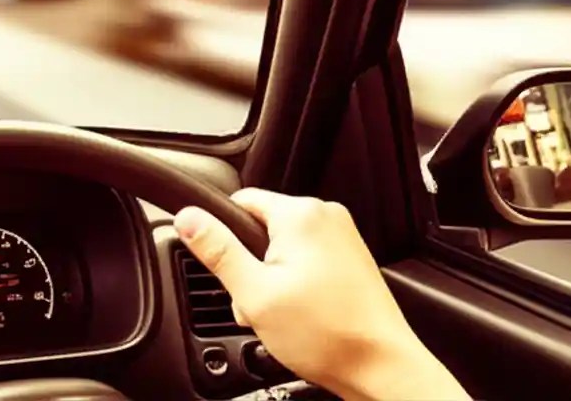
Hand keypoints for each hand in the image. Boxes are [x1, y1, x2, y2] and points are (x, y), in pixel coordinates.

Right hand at [174, 189, 466, 400]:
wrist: (382, 368)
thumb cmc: (328, 335)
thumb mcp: (255, 293)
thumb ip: (217, 251)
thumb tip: (188, 218)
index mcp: (300, 215)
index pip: (238, 202)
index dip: (222, 237)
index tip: (226, 268)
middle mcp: (325, 216)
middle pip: (260, 228)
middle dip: (249, 266)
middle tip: (258, 303)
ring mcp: (342, 237)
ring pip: (282, 247)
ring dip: (270, 279)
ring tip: (282, 313)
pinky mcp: (350, 258)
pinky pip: (305, 259)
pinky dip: (294, 283)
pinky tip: (300, 313)